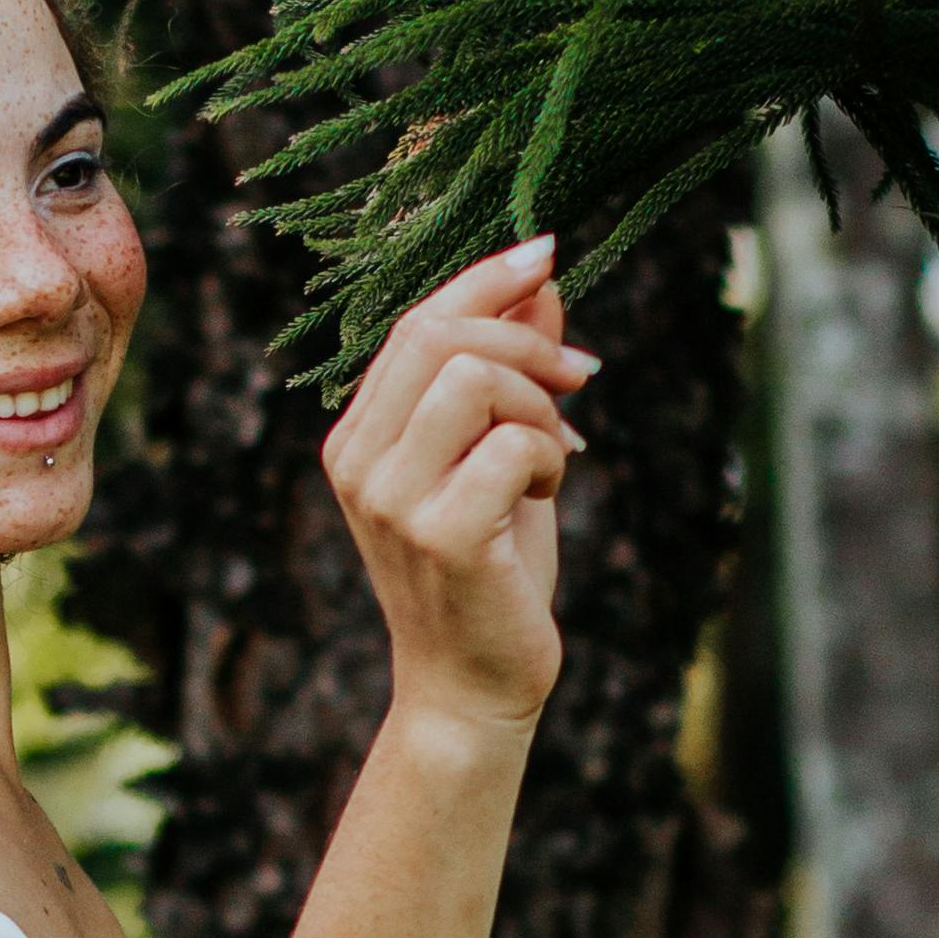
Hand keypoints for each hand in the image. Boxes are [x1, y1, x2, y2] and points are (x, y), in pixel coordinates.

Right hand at [319, 234, 587, 750]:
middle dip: (527, 340)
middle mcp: (358, 461)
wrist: (472, 687)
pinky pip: (512, 444)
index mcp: (358, 438)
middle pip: (439, 334)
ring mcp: (391, 499)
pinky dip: (548, 460)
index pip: (415, 322)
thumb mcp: (500, 457)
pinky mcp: (439, 534)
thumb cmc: (489, 575)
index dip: (485, 277)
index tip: (547, 250)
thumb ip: (511, 372)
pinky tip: (545, 496)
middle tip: (580, 379)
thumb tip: (542, 282)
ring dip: (538, 405)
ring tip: (552, 456)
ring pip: (474, 377)